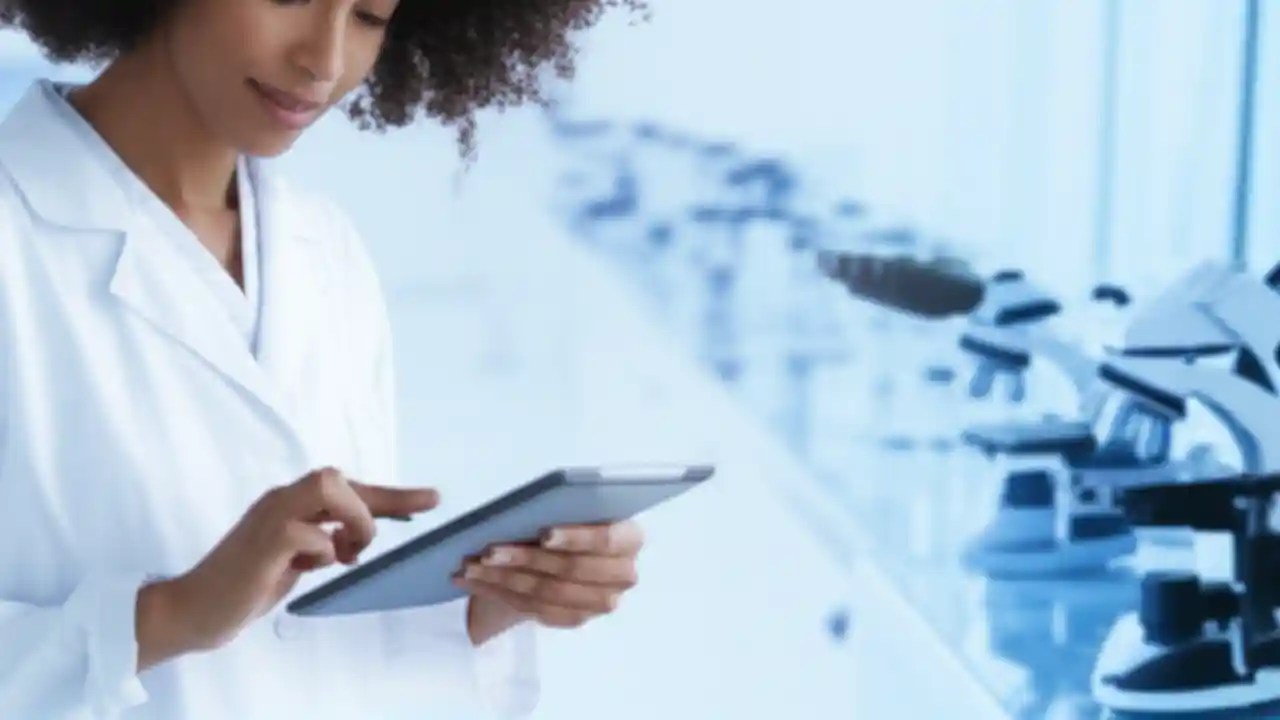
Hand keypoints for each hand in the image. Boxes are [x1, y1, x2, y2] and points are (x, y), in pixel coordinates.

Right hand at [146, 468, 438, 662]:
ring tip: (342, 556)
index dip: (392, 494)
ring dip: (351, 523)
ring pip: (330, 486)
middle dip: (375, 504)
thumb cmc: (247, 584)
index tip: (432, 499)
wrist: (196, 608)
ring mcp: (272, 515)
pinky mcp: (266, 540)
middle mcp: (282, 499)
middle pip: (339, 478)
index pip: (349, 488)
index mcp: (291, 502)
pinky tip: (305, 570)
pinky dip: (323, 553)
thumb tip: (356, 539)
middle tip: (372, 541)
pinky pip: (312, 533)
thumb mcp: (297, 558)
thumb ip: (324, 541)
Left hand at [455, 520, 643, 640]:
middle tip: (489, 550)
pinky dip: (501, 593)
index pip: (607, 539)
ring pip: (548, 593)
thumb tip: (525, 510)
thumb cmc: (570, 516)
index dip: (576, 538)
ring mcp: (601, 601)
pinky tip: (474, 581)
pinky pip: (536, 611)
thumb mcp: (571, 504)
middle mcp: (623, 573)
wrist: (568, 549)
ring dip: (504, 578)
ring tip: (471, 565)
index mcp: (630, 537)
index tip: (544, 533)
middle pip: (571, 570)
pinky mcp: (576, 618)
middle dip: (526, 559)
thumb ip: (560, 504)